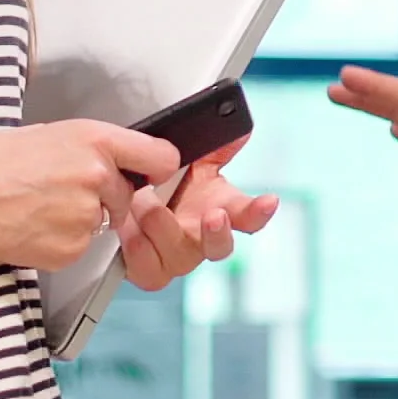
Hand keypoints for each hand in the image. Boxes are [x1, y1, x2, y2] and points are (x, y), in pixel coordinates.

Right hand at [0, 119, 178, 270]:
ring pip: (100, 223)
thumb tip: (109, 161)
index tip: (154, 172)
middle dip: (101, 198)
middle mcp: (99, 177)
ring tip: (35, 207)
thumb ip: (88, 148)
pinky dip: (59, 242)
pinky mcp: (73, 249)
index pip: (160, 156)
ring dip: (76, 220)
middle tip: (56, 191)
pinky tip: (31, 227)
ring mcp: (88, 216)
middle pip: (126, 196)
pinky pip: (79, 248)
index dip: (157, 167)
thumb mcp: (47, 134)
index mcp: (94, 140)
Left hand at [115, 139, 280, 290]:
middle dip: (217, 233)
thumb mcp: (192, 160)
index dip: (260, 212)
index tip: (269, 200)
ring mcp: (177, 258)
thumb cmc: (169, 184)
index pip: (249, 215)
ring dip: (161, 226)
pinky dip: (136, 244)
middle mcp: (202, 238)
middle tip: (213, 214)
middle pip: (221, 248)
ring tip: (144, 201)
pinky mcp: (149, 270)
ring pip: (180, 257)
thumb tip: (239, 129)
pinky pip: (146, 268)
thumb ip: (216, 146)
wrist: (131, 199)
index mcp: (220, 209)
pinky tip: (128, 224)